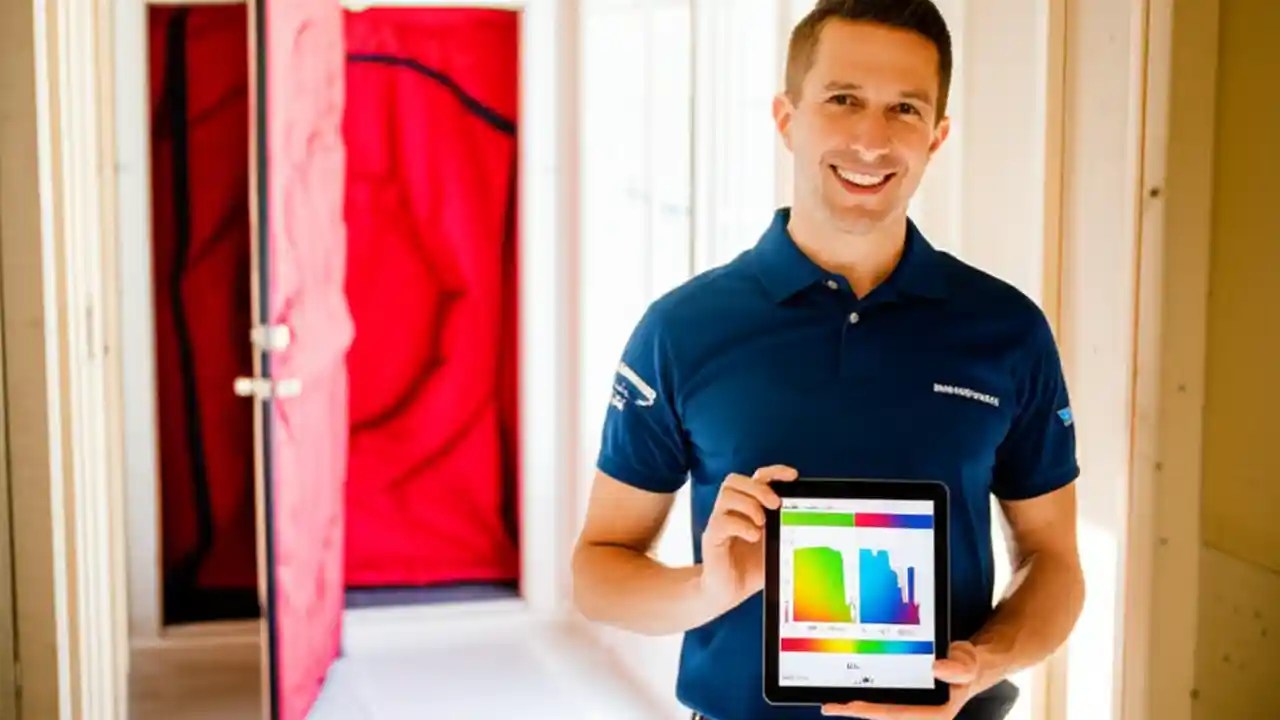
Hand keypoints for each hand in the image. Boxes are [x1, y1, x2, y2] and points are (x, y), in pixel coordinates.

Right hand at [698, 465, 797, 610]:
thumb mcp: (775, 545)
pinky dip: (742, 525)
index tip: (793, 476)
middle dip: (759, 487)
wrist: (727, 591)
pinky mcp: (712, 538)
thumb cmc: (750, 568)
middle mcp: (730, 510)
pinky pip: (722, 521)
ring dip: (749, 504)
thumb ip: (786, 531)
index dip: (774, 472)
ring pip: (727, 494)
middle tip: (775, 504)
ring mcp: (719, 522)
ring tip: (762, 523)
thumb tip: (808, 520)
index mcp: (748, 507)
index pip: (757, 478)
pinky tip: (753, 537)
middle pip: (736, 480)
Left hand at [821, 641, 982, 718]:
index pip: (897, 714)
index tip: (852, 706)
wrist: (967, 664)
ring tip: (832, 704)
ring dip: (856, 707)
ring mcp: (909, 705)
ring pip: (879, 709)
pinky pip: (881, 699)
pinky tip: (847, 694)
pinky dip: (864, 696)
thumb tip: (937, 668)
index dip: (872, 711)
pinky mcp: (903, 697)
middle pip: (882, 714)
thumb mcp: (967, 663)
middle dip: (856, 711)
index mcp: (934, 713)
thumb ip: (958, 668)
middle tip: (832, 706)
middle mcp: (918, 712)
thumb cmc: (966, 666)